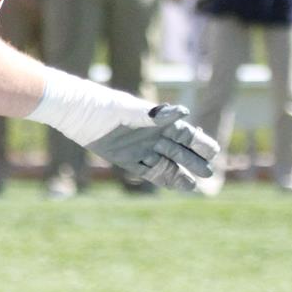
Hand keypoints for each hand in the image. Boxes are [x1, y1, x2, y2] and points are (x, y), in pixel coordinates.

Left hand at [87, 103, 220, 191]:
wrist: (78, 113)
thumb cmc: (106, 106)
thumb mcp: (129, 110)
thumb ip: (155, 114)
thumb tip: (183, 112)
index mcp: (159, 121)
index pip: (187, 134)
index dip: (200, 143)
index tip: (213, 153)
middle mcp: (153, 135)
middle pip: (180, 151)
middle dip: (194, 162)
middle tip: (208, 174)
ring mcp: (141, 148)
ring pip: (166, 163)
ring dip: (179, 174)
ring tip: (192, 186)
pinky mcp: (127, 159)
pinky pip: (148, 171)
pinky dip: (160, 177)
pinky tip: (172, 185)